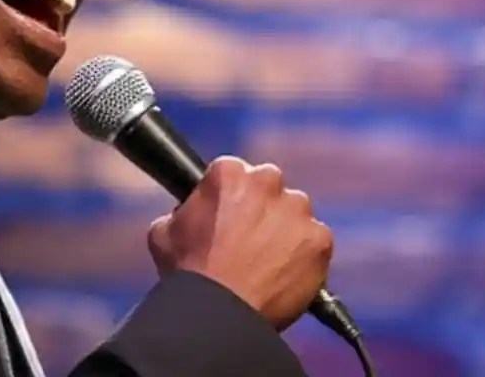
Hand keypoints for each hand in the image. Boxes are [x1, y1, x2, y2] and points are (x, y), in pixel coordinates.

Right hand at [147, 155, 332, 330]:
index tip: (227, 217)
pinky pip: (315, 243)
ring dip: (285, 230)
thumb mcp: (164, 230)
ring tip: (268, 262)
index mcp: (229, 172)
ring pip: (295, 214)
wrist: (221, 311)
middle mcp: (268, 181)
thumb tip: (188, 213)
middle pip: (270, 187)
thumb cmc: (188, 271)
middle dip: (261, 207)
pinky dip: (304, 256)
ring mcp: (298, 210)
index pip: (235, 173)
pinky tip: (284, 275)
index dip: (229, 197)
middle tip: (248, 239)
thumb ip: (182, 211)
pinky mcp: (320, 239)